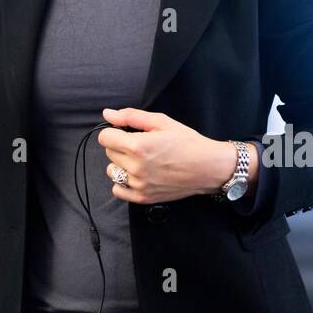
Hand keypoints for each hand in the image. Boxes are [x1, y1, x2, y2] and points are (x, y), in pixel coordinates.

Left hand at [98, 107, 258, 204]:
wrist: (208, 167)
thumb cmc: (187, 142)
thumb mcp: (161, 121)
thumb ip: (131, 116)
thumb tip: (107, 114)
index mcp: (138, 146)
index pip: (104, 137)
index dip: (114, 132)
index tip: (125, 132)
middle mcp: (135, 167)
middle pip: (109, 153)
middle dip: (120, 146)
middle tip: (140, 144)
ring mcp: (139, 185)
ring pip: (112, 171)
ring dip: (120, 164)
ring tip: (139, 160)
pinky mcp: (144, 198)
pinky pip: (118, 190)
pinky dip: (123, 183)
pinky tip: (137, 175)